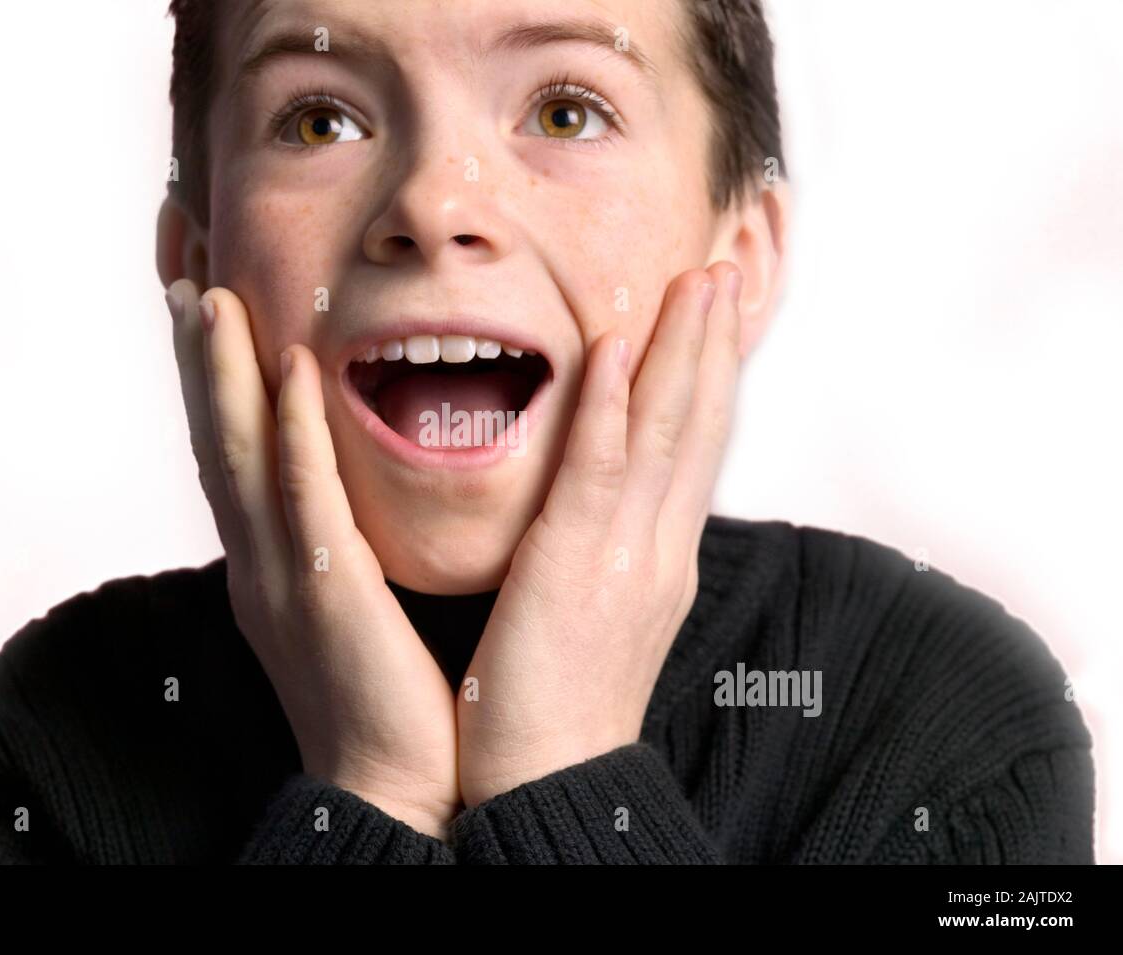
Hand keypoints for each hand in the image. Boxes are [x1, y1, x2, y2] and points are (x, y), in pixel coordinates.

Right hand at [166, 279, 459, 838]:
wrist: (393, 784)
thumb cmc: (384, 692)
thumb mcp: (346, 598)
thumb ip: (336, 537)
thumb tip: (350, 485)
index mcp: (266, 560)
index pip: (229, 448)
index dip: (207, 373)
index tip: (200, 295)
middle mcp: (256, 560)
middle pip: (213, 437)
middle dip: (192, 354)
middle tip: (178, 269)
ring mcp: (280, 577)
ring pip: (240, 455)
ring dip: (219, 374)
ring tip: (206, 295)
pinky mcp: (325, 594)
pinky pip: (304, 499)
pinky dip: (292, 431)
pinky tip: (286, 370)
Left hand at [456, 262, 743, 808]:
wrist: (550, 778)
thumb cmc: (559, 700)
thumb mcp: (601, 612)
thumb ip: (611, 551)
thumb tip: (609, 510)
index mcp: (660, 558)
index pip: (693, 450)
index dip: (707, 378)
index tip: (714, 317)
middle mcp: (659, 548)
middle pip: (696, 427)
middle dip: (712, 345)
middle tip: (723, 270)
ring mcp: (628, 555)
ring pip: (665, 434)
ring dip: (681, 351)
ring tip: (695, 281)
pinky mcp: (578, 567)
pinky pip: (601, 472)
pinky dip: (615, 406)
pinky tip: (620, 350)